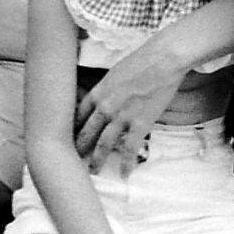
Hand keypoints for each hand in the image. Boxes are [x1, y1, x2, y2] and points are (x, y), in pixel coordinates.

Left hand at [75, 46, 182, 175]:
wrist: (163, 59)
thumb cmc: (142, 60)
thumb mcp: (115, 72)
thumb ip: (107, 88)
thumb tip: (105, 96)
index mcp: (98, 92)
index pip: (78, 116)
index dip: (73, 130)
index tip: (70, 139)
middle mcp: (105, 107)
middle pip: (86, 133)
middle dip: (79, 149)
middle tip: (73, 161)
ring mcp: (121, 117)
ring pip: (103, 144)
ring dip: (97, 160)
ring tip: (93, 172)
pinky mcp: (140, 124)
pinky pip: (130, 149)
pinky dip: (126, 164)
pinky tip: (124, 174)